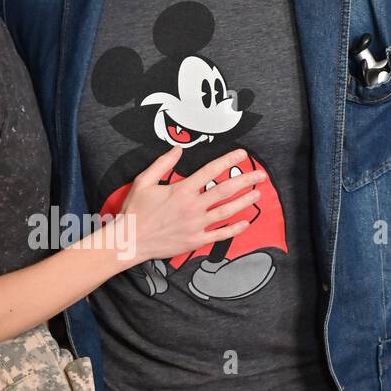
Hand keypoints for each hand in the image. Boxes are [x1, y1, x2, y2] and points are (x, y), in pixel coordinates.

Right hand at [118, 145, 264, 263]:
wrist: (129, 241)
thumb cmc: (135, 211)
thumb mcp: (144, 181)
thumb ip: (162, 164)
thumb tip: (177, 149)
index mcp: (182, 190)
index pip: (210, 171)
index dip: (228, 160)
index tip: (242, 154)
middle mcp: (192, 206)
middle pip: (225, 191)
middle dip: (246, 181)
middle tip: (261, 175)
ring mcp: (196, 225)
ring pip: (226, 212)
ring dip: (244, 202)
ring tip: (257, 195)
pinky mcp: (195, 241)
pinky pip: (219, 235)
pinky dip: (234, 229)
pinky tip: (246, 223)